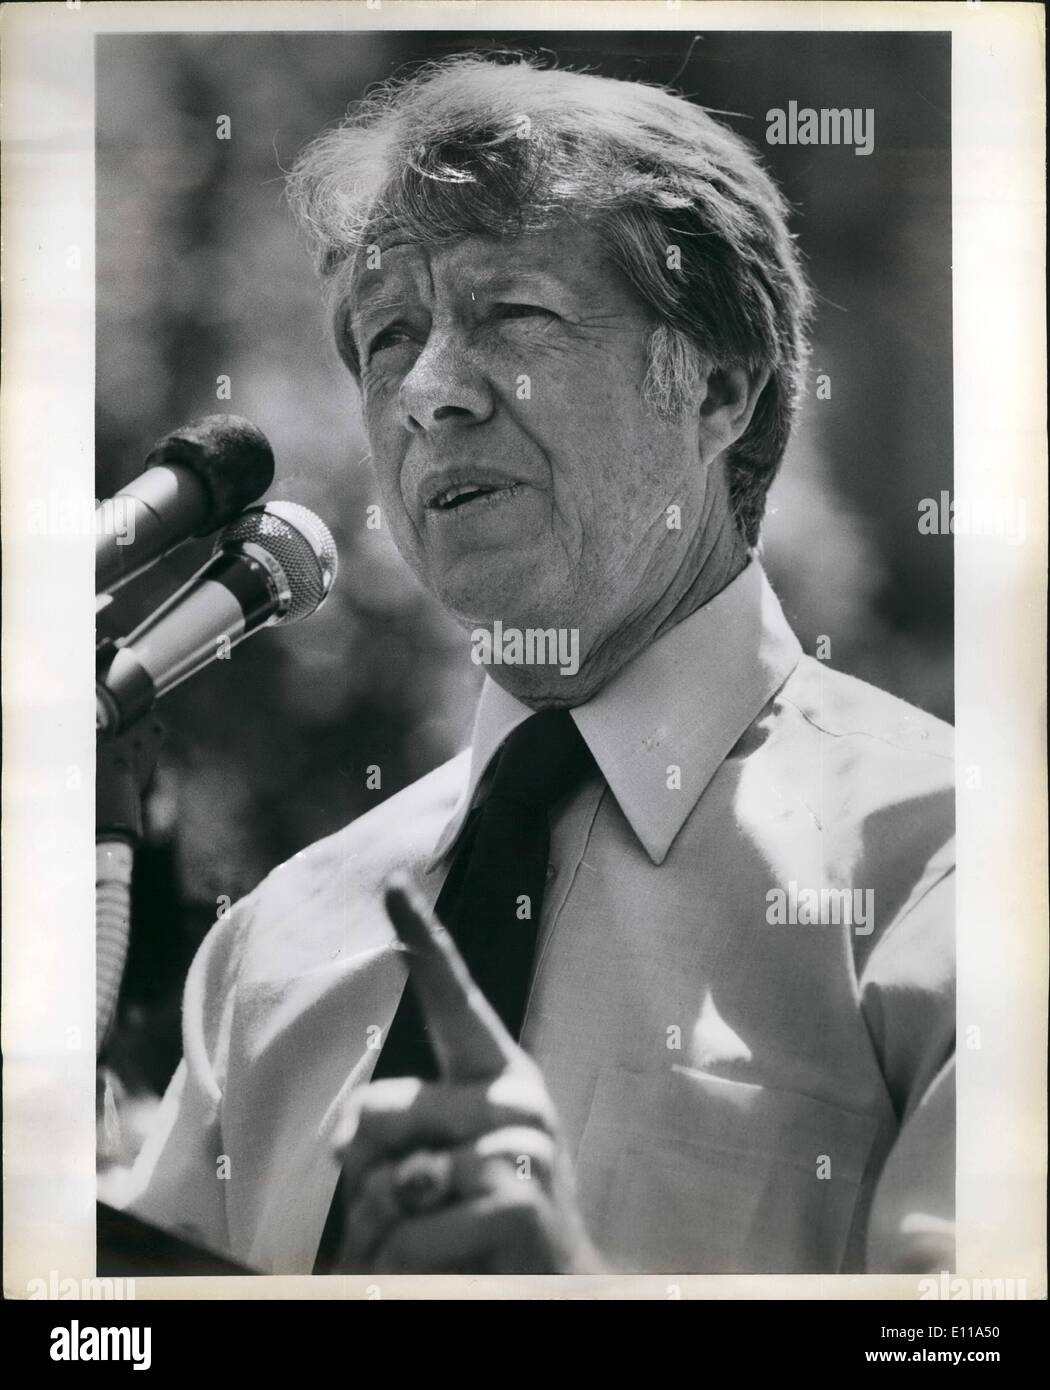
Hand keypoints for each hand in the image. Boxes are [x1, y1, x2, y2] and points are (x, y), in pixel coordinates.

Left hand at [327, 877, 604, 1273]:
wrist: (554, 1288)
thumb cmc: (481, 1223)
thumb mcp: (432, 1169)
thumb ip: (391, 1140)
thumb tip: (346, 1137)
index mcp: (493, 1074)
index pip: (453, 997)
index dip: (423, 938)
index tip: (394, 883)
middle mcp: (515, 1095)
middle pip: (379, 1112)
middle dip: (364, 1176)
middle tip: (400, 1212)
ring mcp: (526, 1143)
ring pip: (396, 1178)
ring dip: (388, 1231)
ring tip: (429, 1248)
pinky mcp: (522, 1198)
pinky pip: (418, 1228)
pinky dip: (410, 1264)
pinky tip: (450, 1269)